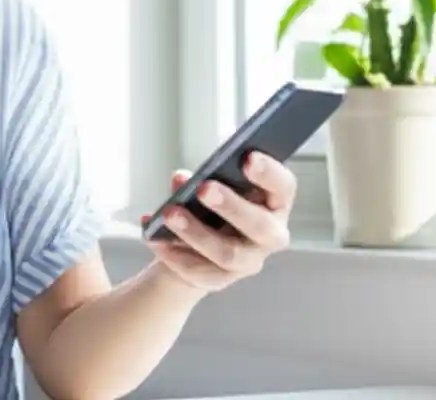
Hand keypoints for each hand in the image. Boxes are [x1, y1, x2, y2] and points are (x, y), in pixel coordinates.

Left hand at [141, 152, 294, 293]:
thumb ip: (198, 179)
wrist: (194, 245)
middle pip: (258, 225)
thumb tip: (181, 179)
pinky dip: (172, 252)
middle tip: (203, 187)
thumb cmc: (211, 204)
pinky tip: (153, 236)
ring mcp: (248, 261)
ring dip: (196, 232)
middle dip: (231, 206)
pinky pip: (198, 271)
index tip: (247, 157)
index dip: (268, 172)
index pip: (282, 186)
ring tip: (169, 213)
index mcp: (274, 202)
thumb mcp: (208, 185)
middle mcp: (270, 235)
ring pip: (227, 253)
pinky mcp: (221, 279)